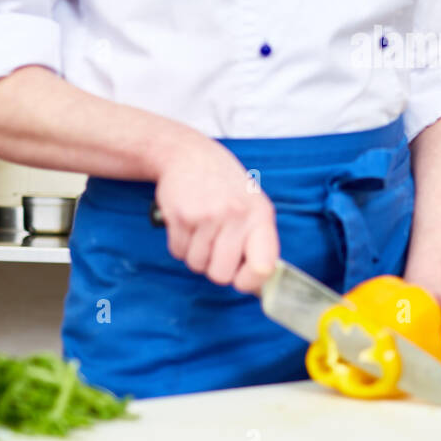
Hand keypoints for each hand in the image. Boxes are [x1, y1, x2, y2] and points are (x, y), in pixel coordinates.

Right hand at [154, 134, 278, 294]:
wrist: (189, 155)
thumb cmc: (224, 187)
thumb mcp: (252, 206)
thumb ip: (258, 241)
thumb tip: (259, 285)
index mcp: (261, 216)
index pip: (263, 268)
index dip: (249, 282)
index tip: (240, 278)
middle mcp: (237, 216)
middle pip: (222, 275)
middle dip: (215, 268)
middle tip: (214, 247)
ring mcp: (208, 216)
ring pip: (197, 265)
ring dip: (195, 254)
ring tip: (201, 229)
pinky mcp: (181, 216)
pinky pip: (178, 252)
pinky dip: (179, 244)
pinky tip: (187, 224)